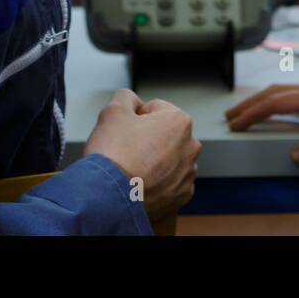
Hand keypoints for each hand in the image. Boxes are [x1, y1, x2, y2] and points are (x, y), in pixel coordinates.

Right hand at [84, 89, 200, 220]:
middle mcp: (191, 147)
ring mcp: (188, 174)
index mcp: (180, 121)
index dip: (134, 118)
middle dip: (148, 139)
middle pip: (164, 134)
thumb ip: (126, 97)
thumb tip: (132, 102)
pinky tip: (140, 185)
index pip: (154, 109)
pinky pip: (170, 183)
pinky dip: (157, 183)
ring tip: (132, 171)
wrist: (107, 200)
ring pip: (168, 159)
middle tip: (126, 151)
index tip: (124, 133)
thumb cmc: (113, 155)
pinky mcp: (181, 196)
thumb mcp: (113, 111)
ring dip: (154, 161)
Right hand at [224, 77, 298, 165]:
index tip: (235, 123)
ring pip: (285, 90)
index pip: (274, 103)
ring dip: (264, 100)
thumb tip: (296, 154)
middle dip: (250, 104)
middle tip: (232, 116)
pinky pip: (297, 93)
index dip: (252, 113)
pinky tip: (286, 108)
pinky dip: (281, 99)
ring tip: (251, 111)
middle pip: (274, 92)